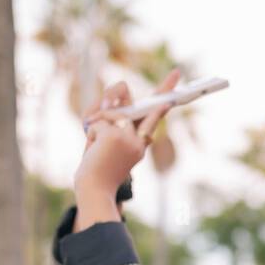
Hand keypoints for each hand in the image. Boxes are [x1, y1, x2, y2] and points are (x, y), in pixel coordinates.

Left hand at [72, 70, 179, 211]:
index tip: (175, 81)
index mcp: (140, 142)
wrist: (95, 191)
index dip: (165, 97)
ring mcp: (129, 137)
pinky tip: (93, 150)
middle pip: (143, 106)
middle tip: (174, 74)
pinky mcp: (115, 135)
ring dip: (97, 125)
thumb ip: (110, 121)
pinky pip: (97, 121)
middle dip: (148, 89)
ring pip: (111, 113)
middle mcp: (139, 139)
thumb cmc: (98, 171)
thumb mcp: (105, 143)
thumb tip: (108, 103)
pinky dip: (89, 133)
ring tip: (95, 147)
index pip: (155, 116)